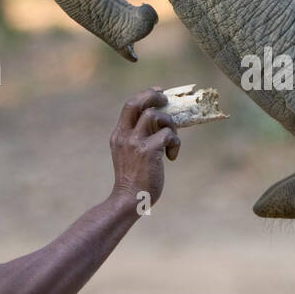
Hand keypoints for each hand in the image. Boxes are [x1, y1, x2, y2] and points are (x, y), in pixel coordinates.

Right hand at [109, 87, 179, 207]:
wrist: (129, 200)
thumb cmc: (134, 180)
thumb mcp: (130, 154)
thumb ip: (138, 139)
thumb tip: (161, 125)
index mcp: (119, 135)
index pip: (130, 105)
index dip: (146, 95)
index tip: (159, 94)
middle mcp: (125, 135)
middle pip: (137, 102)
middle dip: (154, 96)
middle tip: (166, 101)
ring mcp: (135, 143)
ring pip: (155, 115)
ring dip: (170, 124)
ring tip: (172, 140)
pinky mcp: (148, 152)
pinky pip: (168, 135)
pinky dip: (175, 142)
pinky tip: (172, 156)